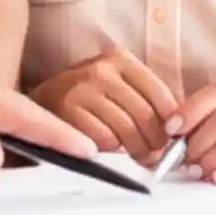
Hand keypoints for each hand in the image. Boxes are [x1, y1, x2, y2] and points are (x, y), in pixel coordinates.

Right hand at [30, 48, 178, 159]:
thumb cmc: (86, 97)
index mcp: (119, 59)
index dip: (170, 123)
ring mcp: (82, 90)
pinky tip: (106, 147)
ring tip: (135, 155)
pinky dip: (110, 149)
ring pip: (126, 130)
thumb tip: (176, 130)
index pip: (160, 94)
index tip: (171, 138)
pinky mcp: (67, 112)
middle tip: (154, 155)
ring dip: (135, 150)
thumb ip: (146, 98)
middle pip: (145, 115)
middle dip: (155, 143)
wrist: (38, 101)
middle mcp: (101, 70)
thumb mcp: (117, 84)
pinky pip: (103, 140)